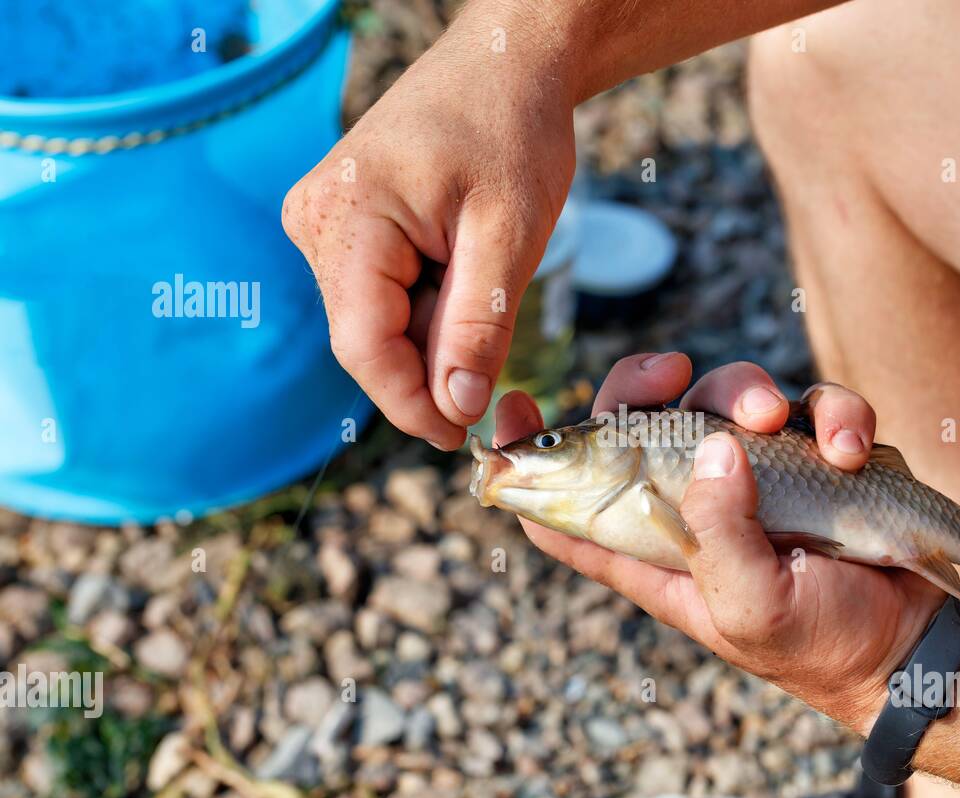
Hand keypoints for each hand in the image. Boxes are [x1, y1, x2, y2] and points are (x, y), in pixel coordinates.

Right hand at [282, 6, 577, 447]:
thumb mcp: (510, 235)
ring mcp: (321, 222)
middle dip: (427, 366)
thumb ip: (478, 326)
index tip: (459, 437)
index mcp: (347, 215)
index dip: (411, 403)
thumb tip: (456, 406)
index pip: (364, 346)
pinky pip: (377, 295)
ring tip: (480, 279)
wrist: (504, 64)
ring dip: (429, 332)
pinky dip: (423, 305)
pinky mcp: (340, 226)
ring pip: (373, 322)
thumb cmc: (511, 131)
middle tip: (490, 354)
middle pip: (365, 339)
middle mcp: (314, 220)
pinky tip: (458, 268)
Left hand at [494, 354, 946, 732]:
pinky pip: (812, 408)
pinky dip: (832, 414)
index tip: (515, 406)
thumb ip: (721, 535)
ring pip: (723, 397)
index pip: (568, 505)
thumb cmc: (824, 646)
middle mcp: (697, 506)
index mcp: (656, 553)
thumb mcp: (753, 609)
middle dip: (642, 383)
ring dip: (748, 389)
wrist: (916, 648)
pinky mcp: (817, 458)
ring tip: (780, 419)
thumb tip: (713, 448)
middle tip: (673, 370)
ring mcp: (758, 476)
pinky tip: (850, 448)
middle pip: (639, 424)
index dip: (532, 459)